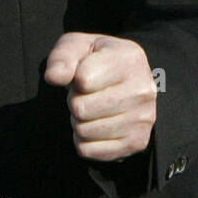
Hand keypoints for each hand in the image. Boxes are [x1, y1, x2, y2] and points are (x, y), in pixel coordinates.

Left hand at [44, 32, 156, 160]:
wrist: (125, 80)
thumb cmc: (95, 61)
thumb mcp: (76, 47)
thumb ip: (61, 57)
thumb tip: (54, 77)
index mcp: (131, 59)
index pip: (83, 80)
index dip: (73, 79)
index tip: (83, 75)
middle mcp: (143, 89)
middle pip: (81, 108)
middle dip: (75, 101)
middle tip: (86, 95)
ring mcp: (144, 119)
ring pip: (84, 131)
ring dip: (79, 121)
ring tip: (93, 108)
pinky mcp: (137, 142)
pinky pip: (89, 151)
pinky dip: (85, 141)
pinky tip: (97, 125)